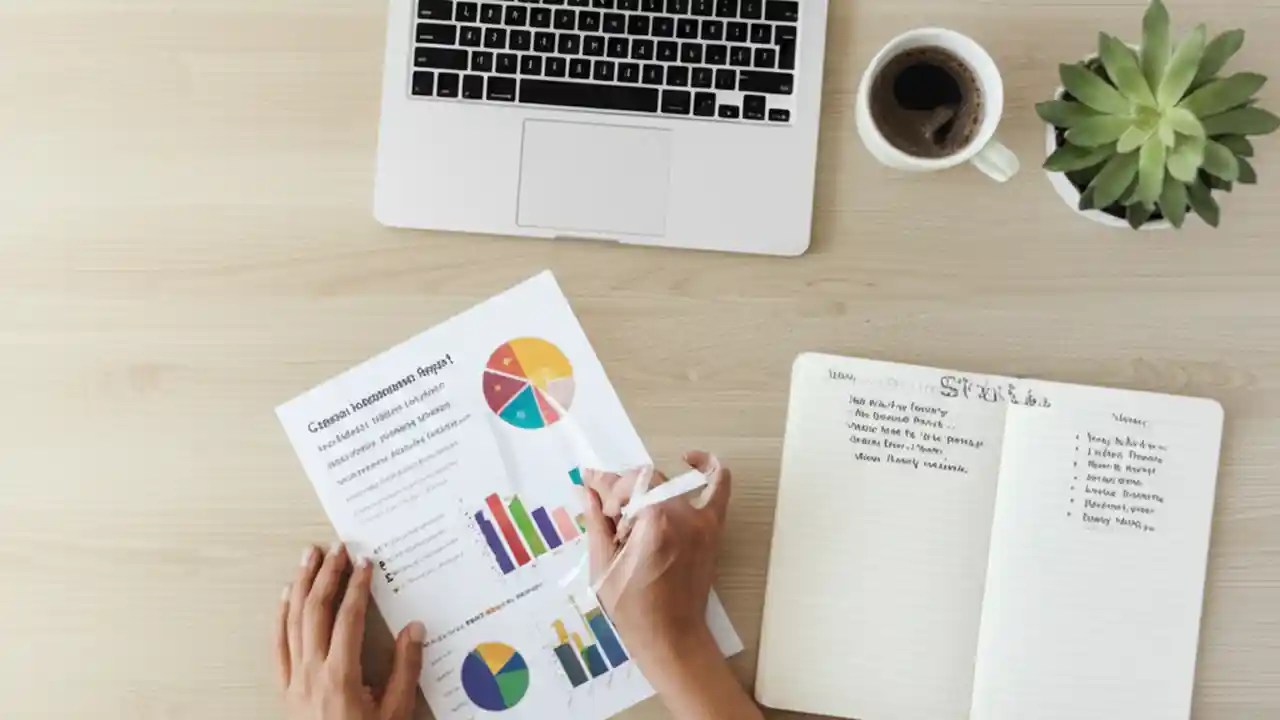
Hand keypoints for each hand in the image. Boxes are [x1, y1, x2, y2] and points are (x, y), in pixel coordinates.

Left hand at [275, 543, 424, 719]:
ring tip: (309, 558)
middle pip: (315, 611)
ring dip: (300, 585)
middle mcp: (311, 674)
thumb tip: (415, 629)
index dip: (357, 587)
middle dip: (327, 575)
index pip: (348, 618)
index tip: (365, 563)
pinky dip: (280, 617)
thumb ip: (406, 670)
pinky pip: (277, 645)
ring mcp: (294, 680)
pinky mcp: (285, 689)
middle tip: (338, 548)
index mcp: (341, 677)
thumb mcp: (395, 713)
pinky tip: (284, 597)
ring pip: (291, 621)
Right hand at [582, 451, 728, 664]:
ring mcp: (701, 520)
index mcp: (653, 521)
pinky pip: (718, 487)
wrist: (672, 636)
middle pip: (646, 481)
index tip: (596, 504)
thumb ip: (596, 522)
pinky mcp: (712, 529)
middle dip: (623, 493)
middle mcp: (681, 514)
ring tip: (633, 511)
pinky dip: (709, 468)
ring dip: (648, 489)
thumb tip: (587, 489)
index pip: (625, 485)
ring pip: (670, 483)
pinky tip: (691, 459)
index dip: (606, 491)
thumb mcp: (603, 565)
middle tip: (611, 520)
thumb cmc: (633, 608)